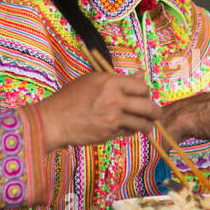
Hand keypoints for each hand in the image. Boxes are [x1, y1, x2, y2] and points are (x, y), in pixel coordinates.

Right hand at [34, 72, 161, 150]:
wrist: (54, 120)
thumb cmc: (70, 98)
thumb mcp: (91, 81)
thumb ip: (116, 80)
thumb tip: (140, 76)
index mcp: (110, 82)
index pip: (141, 86)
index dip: (145, 92)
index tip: (144, 96)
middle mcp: (114, 99)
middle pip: (148, 106)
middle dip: (155, 111)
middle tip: (155, 113)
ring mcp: (113, 118)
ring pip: (142, 123)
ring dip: (147, 125)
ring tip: (147, 125)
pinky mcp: (109, 133)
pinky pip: (128, 132)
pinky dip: (130, 131)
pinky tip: (126, 128)